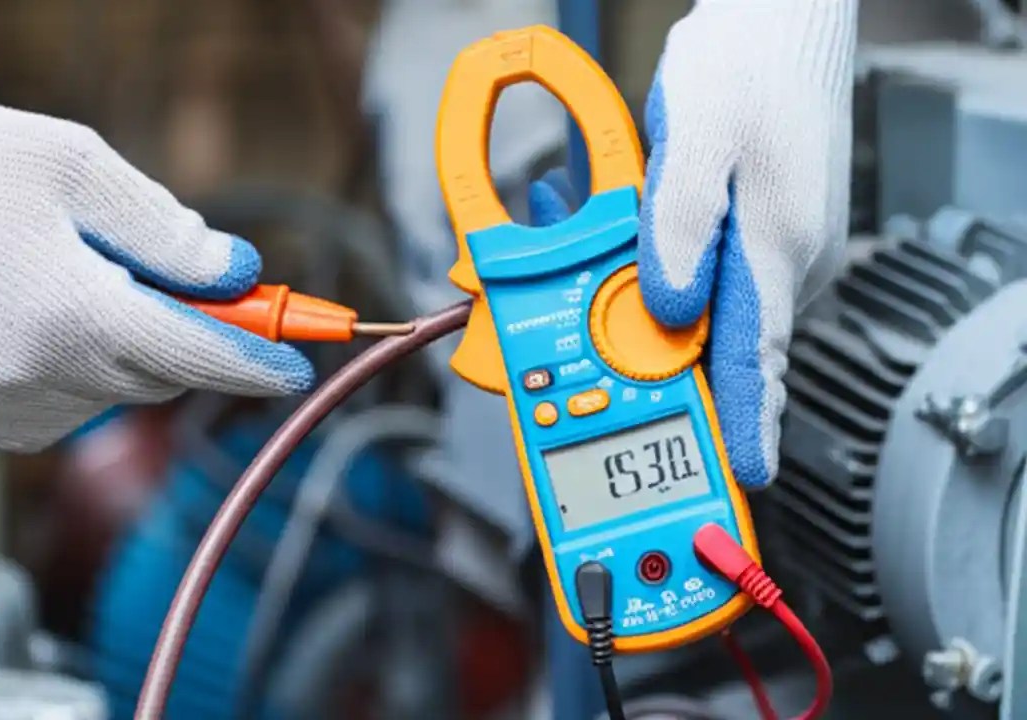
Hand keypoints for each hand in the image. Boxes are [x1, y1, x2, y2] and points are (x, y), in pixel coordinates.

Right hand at [0, 64, 313, 450]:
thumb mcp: (75, 167)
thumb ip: (166, 230)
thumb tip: (237, 273)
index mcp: (67, 311)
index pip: (196, 355)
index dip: (257, 361)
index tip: (298, 367)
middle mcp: (34, 378)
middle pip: (161, 375)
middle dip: (187, 335)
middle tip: (184, 285)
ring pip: (114, 393)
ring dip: (124, 347)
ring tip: (68, 278)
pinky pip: (65, 408)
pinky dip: (79, 370)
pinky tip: (35, 316)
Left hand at [637, 0, 856, 488]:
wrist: (778, 20)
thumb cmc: (745, 66)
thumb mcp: (697, 137)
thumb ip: (676, 228)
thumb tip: (667, 311)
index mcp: (773, 246)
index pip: (756, 359)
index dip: (744, 423)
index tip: (739, 474)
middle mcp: (777, 258)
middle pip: (718, 347)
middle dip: (654, 371)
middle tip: (589, 381)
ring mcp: (767, 248)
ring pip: (699, 312)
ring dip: (636, 317)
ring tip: (563, 296)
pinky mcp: (751, 235)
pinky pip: (698, 277)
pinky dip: (649, 281)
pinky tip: (606, 258)